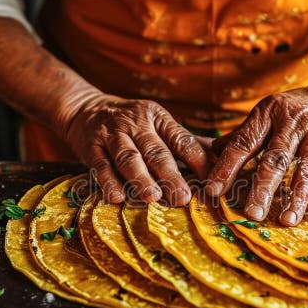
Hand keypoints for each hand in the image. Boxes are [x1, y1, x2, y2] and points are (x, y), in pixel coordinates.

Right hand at [66, 95, 210, 205]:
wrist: (84, 110)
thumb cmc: (132, 123)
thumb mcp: (158, 124)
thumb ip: (187, 141)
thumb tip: (224, 154)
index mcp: (158, 118)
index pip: (181, 139)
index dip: (197, 160)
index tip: (211, 180)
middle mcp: (136, 124)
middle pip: (156, 151)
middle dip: (170, 175)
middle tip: (183, 198)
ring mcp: (112, 135)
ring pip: (129, 158)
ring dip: (141, 178)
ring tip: (152, 197)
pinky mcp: (91, 147)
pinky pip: (100, 166)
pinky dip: (109, 182)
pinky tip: (117, 197)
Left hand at [204, 82, 307, 225]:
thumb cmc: (295, 109)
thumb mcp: (267, 112)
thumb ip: (243, 134)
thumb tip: (212, 152)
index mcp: (268, 115)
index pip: (244, 143)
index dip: (227, 167)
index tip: (213, 190)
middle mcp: (293, 124)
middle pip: (275, 159)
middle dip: (263, 188)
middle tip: (252, 214)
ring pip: (307, 168)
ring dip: (298, 196)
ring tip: (287, 220)